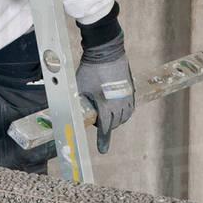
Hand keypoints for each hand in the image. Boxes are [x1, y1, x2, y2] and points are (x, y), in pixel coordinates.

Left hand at [75, 34, 134, 153]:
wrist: (106, 51)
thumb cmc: (90, 69)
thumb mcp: (80, 89)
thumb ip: (79, 103)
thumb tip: (72, 114)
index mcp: (105, 105)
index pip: (105, 128)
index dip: (103, 140)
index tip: (103, 150)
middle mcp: (119, 103)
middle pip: (114, 123)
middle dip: (106, 125)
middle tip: (97, 120)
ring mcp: (127, 96)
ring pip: (124, 116)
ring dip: (116, 119)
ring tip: (107, 115)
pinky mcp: (130, 89)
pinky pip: (130, 107)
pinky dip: (124, 111)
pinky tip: (117, 108)